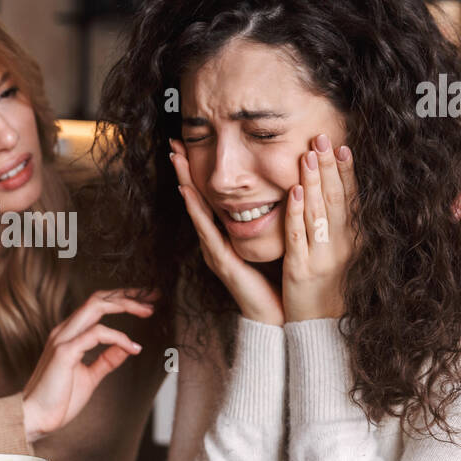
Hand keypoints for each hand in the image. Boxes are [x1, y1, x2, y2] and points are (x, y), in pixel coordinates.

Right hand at [21, 289, 155, 440]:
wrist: (35, 417)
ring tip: (148, 311)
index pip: (98, 305)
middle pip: (99, 298)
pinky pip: (96, 333)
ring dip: (125, 304)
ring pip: (96, 306)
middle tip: (154, 297)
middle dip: (128, 294)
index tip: (148, 302)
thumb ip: (106, 361)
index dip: (123, 299)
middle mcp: (65, 330)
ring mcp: (63, 338)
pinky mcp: (64, 352)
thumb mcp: (90, 377)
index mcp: (70, 334)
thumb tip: (126, 348)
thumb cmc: (58, 400)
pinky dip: (118, 337)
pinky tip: (132, 347)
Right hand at [169, 140, 284, 325]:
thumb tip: (285, 188)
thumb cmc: (279, 280)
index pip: (210, 198)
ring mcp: (215, 251)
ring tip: (177, 159)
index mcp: (227, 236)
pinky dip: (197, 210)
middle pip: (197, 200)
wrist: (278, 316)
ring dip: (185, 183)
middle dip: (186, 171)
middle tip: (174, 143)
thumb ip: (271, 219)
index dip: (200, 172)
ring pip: (197, 211)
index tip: (192, 145)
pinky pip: (206, 231)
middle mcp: (216, 242)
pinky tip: (188, 192)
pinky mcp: (221, 261)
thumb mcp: (275, 241)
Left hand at [282, 134, 357, 322]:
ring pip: (317, 212)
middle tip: (322, 138)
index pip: (352, 200)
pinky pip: (298, 236)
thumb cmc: (337, 295)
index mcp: (357, 244)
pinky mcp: (300, 270)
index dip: (348, 172)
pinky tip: (293, 190)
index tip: (343, 146)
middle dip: (329, 167)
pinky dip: (296, 211)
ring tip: (309, 154)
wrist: (325, 334)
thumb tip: (349, 204)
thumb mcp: (349, 262)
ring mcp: (322, 258)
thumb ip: (348, 234)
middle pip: (336, 199)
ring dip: (313, 181)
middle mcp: (343, 248)